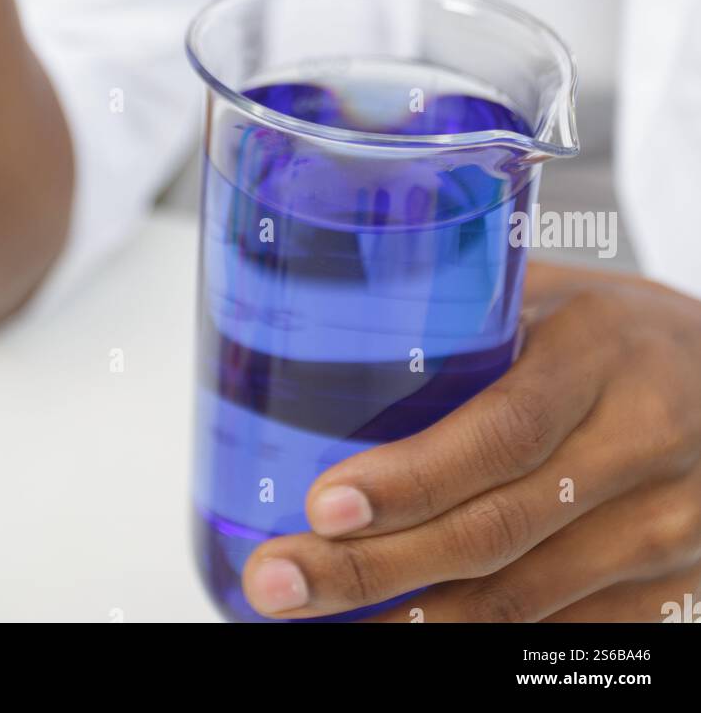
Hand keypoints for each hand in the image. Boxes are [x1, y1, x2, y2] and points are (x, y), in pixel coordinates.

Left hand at [242, 261, 700, 621]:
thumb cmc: (623, 330)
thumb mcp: (558, 296)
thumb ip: (468, 318)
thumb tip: (330, 337)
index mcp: (603, 351)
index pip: (503, 429)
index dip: (412, 477)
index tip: (324, 506)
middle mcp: (645, 442)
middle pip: (499, 529)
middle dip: (376, 567)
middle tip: (280, 582)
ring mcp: (671, 527)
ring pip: (527, 600)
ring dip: (415, 622)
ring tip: (319, 621)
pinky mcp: (680, 590)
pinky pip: (568, 636)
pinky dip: (479, 645)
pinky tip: (408, 633)